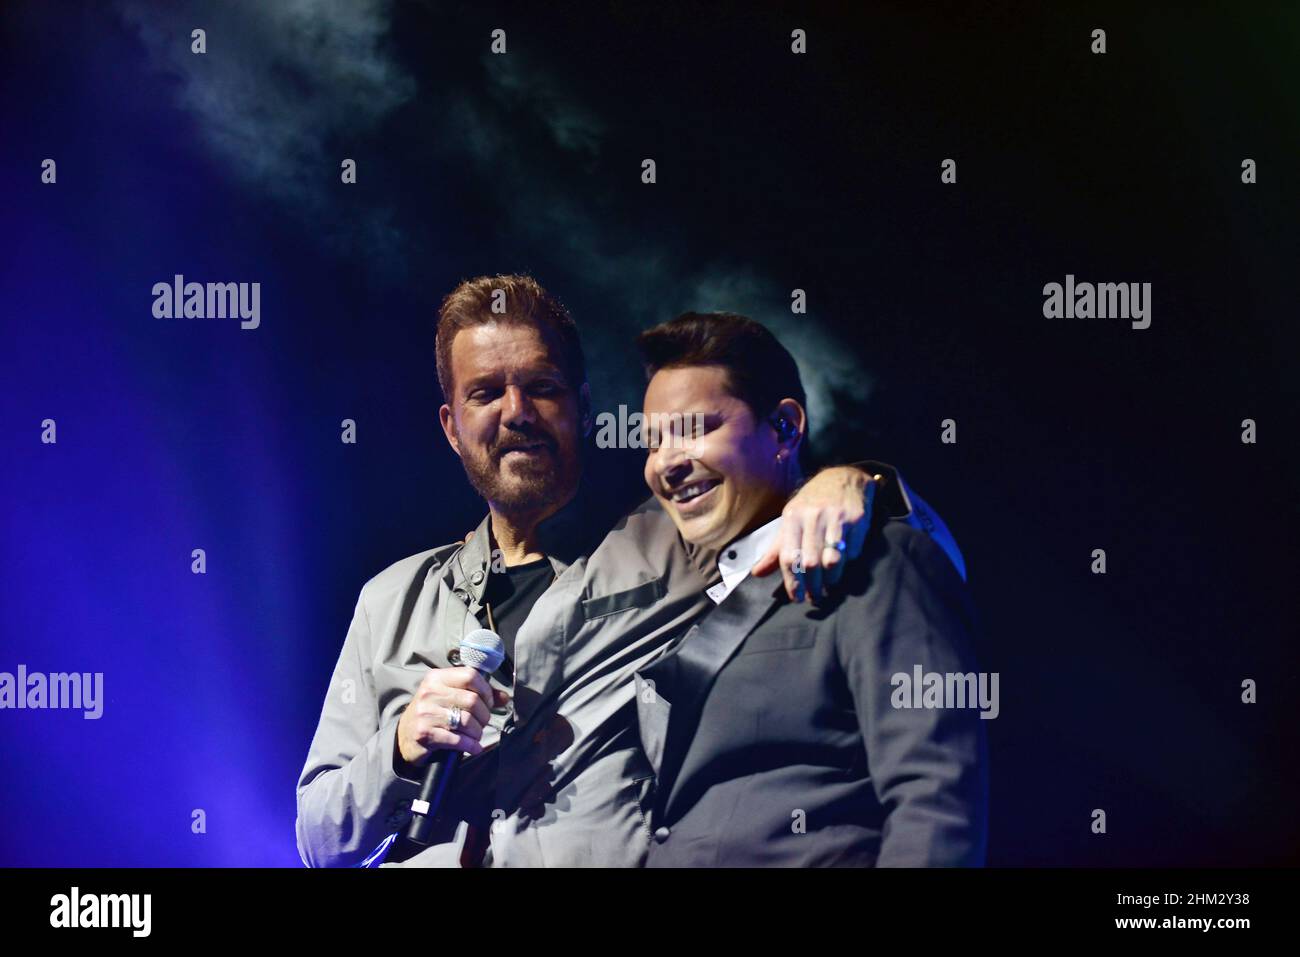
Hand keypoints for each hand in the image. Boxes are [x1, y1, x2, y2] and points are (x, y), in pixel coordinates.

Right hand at [396, 667, 509, 765]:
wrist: (405, 736)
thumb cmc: (433, 713)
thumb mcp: (450, 697)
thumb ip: (477, 694)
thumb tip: (504, 697)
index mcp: (437, 678)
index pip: (470, 675)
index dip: (486, 690)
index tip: (488, 702)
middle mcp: (429, 692)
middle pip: (472, 700)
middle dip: (483, 716)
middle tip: (481, 723)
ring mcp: (426, 713)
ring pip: (467, 721)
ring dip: (477, 732)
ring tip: (475, 736)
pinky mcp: (425, 733)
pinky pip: (457, 740)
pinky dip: (471, 746)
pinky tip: (473, 747)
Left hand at [751, 466, 879, 602]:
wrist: (843, 477)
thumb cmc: (812, 503)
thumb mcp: (791, 520)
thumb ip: (777, 549)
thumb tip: (757, 573)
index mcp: (792, 517)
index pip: (789, 557)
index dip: (792, 582)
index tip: (796, 597)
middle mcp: (813, 516)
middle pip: (810, 563)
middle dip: (812, 586)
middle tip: (815, 596)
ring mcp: (836, 517)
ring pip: (832, 560)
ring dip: (831, 579)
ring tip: (829, 586)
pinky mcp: (857, 519)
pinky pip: (851, 551)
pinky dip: (847, 563)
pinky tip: (843, 564)